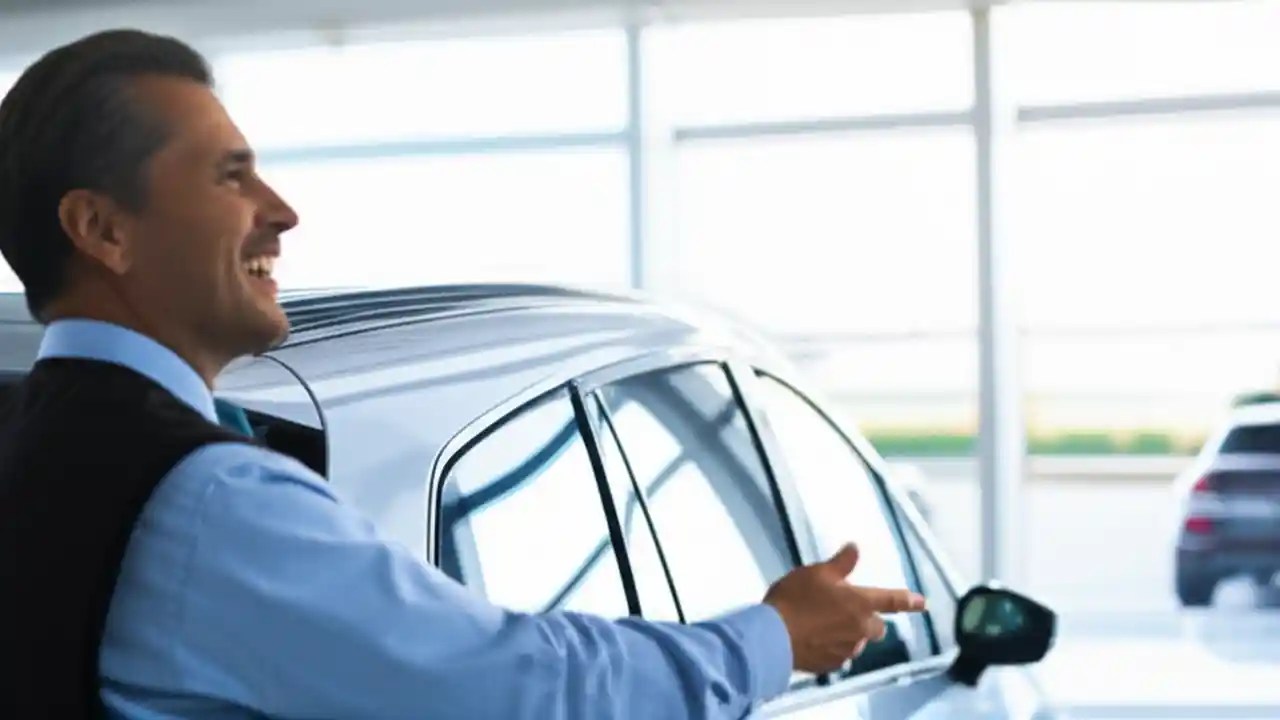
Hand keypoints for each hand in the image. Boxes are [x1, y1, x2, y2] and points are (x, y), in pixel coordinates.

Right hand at [763, 543, 925, 673]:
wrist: (773, 637)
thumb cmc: (796, 599)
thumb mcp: (816, 573)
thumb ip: (840, 564)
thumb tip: (856, 548)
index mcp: (861, 604)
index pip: (892, 601)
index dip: (909, 601)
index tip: (922, 603)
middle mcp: (860, 629)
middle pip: (876, 627)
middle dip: (868, 619)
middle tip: (845, 610)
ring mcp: (846, 650)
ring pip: (857, 642)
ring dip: (849, 634)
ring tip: (823, 626)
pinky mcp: (831, 665)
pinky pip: (839, 655)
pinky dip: (832, 648)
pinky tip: (814, 641)